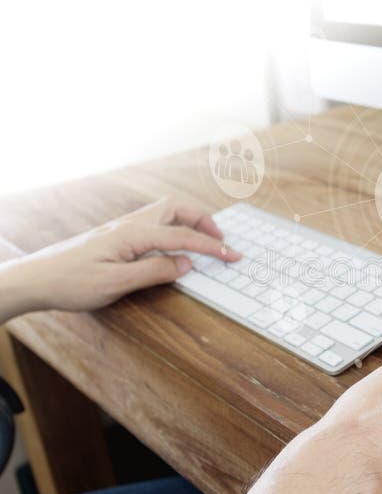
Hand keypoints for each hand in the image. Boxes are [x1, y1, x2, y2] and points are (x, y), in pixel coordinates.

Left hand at [0, 196, 239, 320]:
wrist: (37, 279)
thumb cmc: (71, 282)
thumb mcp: (116, 284)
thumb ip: (155, 272)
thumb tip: (185, 264)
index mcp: (134, 234)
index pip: (183, 236)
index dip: (211, 246)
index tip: (233, 255)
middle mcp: (130, 224)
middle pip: (177, 209)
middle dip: (204, 220)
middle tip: (220, 240)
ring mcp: (122, 227)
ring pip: (165, 212)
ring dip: (189, 221)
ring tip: (203, 239)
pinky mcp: (116, 235)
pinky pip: (154, 222)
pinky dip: (173, 227)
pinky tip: (173, 244)